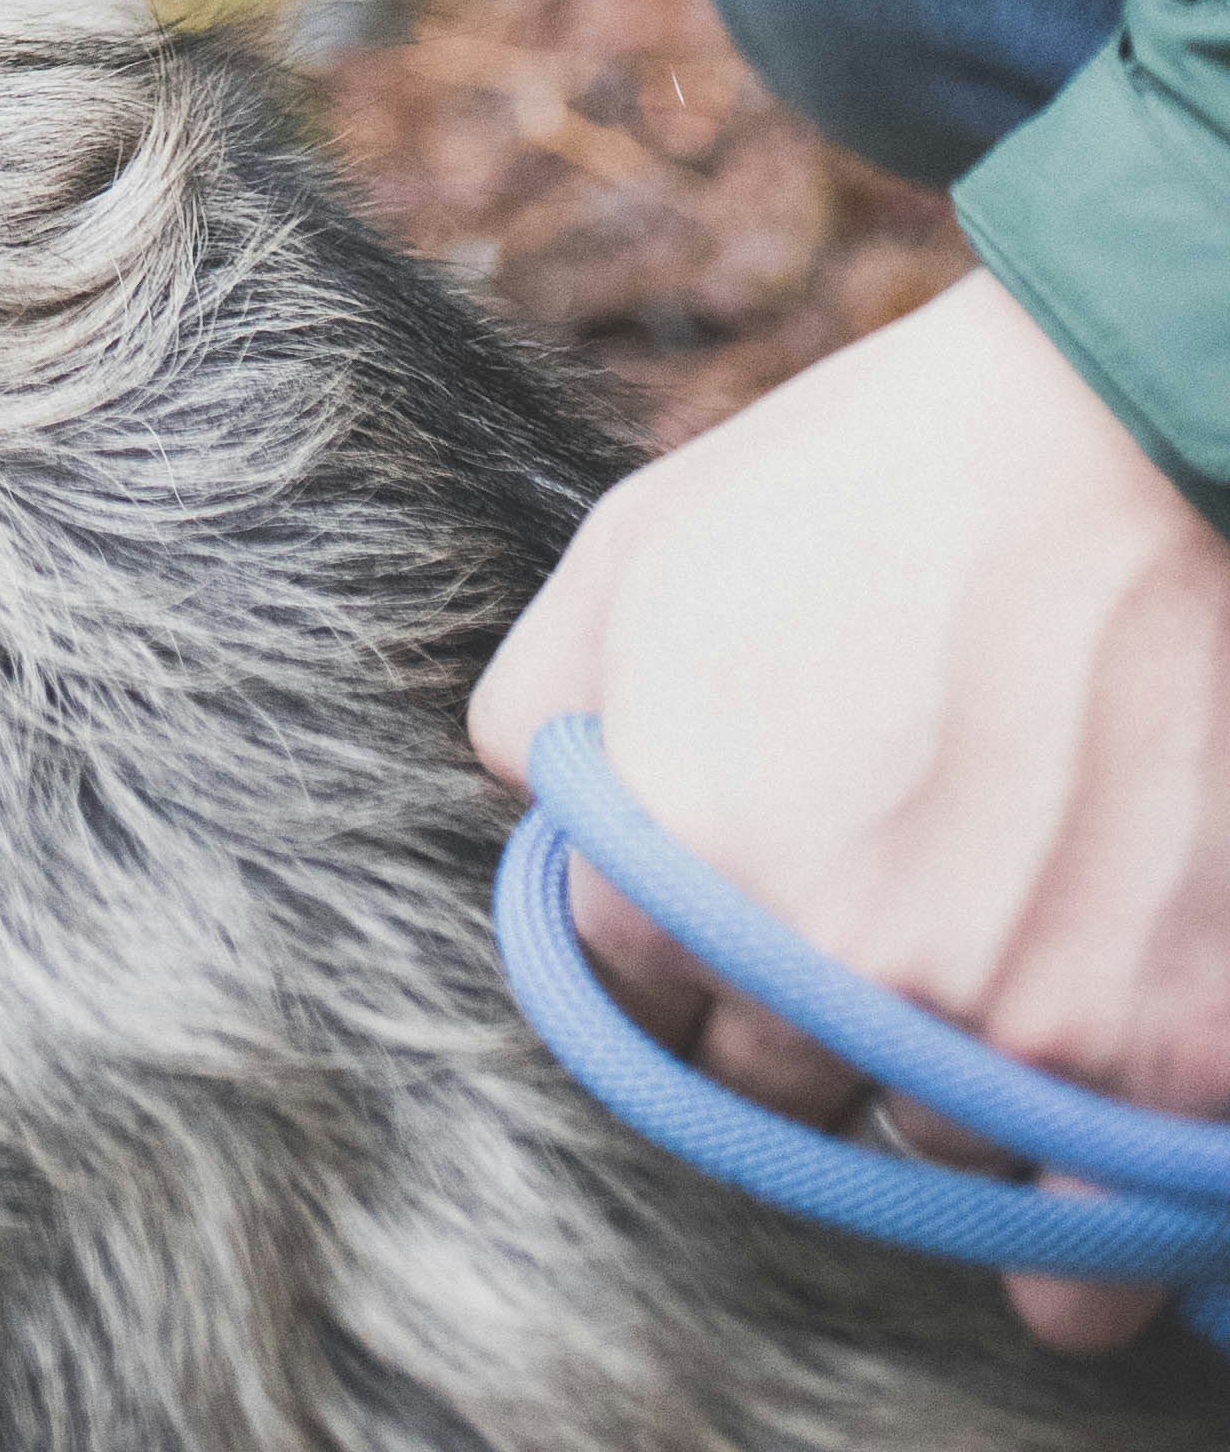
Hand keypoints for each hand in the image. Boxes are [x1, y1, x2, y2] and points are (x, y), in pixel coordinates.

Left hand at [471, 272, 1229, 1349]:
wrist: (1125, 443)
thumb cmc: (876, 477)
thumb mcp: (647, 542)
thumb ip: (544, 698)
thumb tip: (527, 810)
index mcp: (693, 845)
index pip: (628, 991)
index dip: (663, 945)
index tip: (713, 907)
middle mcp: (838, 961)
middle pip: (769, 1088)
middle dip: (786, 1021)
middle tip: (848, 924)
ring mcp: (1012, 1024)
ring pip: (927, 1154)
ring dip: (932, 1092)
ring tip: (968, 970)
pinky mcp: (1172, 1058)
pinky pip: (1089, 1249)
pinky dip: (1073, 1246)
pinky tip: (1055, 1218)